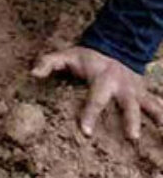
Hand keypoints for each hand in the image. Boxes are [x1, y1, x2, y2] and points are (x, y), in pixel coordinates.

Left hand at [33, 45, 162, 139]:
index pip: (95, 99)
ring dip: (157, 117)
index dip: (90, 114)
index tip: (86, 132)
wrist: (115, 46)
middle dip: (130, 120)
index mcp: (102, 79)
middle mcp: (122, 86)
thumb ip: (49, 63)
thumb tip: (33, 74)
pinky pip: (158, 104)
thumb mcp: (66, 55)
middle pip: (127, 104)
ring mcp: (136, 90)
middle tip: (132, 136)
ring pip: (149, 105)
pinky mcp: (145, 94)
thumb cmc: (86, 57)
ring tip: (162, 130)